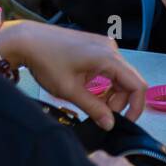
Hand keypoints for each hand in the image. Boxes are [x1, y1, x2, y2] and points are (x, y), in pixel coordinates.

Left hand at [0, 22, 146, 129]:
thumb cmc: (48, 63)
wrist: (28, 40)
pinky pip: (110, 68)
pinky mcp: (96, 46)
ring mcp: (104, 45)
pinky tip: (89, 91)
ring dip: (112, 94)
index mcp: (108, 57)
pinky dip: (105, 83)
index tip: (124, 122)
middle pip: (129, 81)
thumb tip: (110, 125)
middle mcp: (111, 49)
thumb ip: (94, 108)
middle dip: (120, 102)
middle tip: (100, 115)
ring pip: (120, 76)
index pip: (137, 85)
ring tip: (92, 104)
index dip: (136, 107)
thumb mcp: (70, 90)